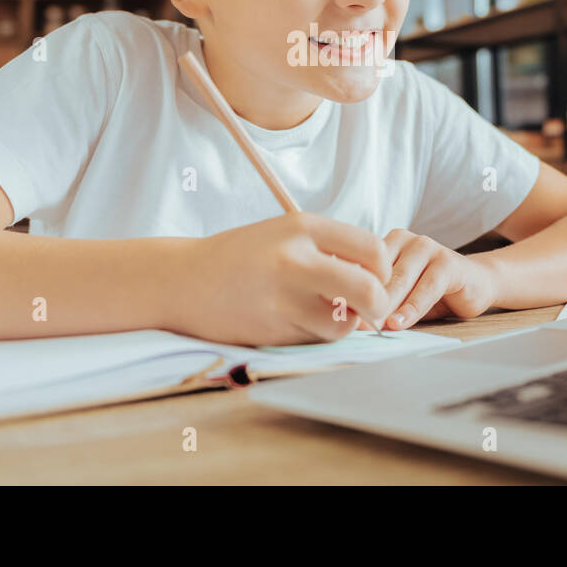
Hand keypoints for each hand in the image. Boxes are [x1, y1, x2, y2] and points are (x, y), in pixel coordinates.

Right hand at [171, 212, 392, 346]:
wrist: (184, 281)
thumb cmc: (241, 256)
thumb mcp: (284, 233)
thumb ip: (329, 248)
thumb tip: (379, 273)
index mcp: (303, 226)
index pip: (373, 248)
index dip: (383, 269)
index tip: (373, 276)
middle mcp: (296, 259)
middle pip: (370, 289)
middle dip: (379, 304)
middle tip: (371, 307)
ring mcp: (284, 298)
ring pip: (345, 323)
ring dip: (345, 324)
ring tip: (326, 313)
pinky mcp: (272, 330)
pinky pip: (315, 340)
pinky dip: (317, 336)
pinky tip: (297, 322)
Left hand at [358, 229, 497, 331]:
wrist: (477, 284)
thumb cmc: (432, 294)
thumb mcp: (399, 297)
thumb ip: (378, 304)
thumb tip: (347, 322)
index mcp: (385, 244)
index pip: (359, 267)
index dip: (347, 293)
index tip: (335, 317)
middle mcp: (404, 239)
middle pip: (376, 275)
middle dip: (364, 304)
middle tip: (350, 328)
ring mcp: (427, 247)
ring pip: (398, 281)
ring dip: (385, 308)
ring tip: (372, 328)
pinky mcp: (448, 262)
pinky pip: (426, 287)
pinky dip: (412, 308)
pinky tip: (400, 323)